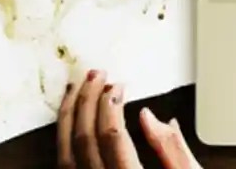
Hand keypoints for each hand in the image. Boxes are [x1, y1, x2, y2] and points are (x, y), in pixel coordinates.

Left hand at [57, 69, 202, 168]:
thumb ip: (172, 151)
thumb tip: (151, 118)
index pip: (111, 136)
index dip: (111, 105)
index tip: (117, 86)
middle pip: (84, 141)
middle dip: (87, 102)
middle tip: (95, 76)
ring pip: (64, 155)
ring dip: (68, 118)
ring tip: (74, 90)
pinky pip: (64, 167)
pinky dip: (63, 140)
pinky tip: (69, 124)